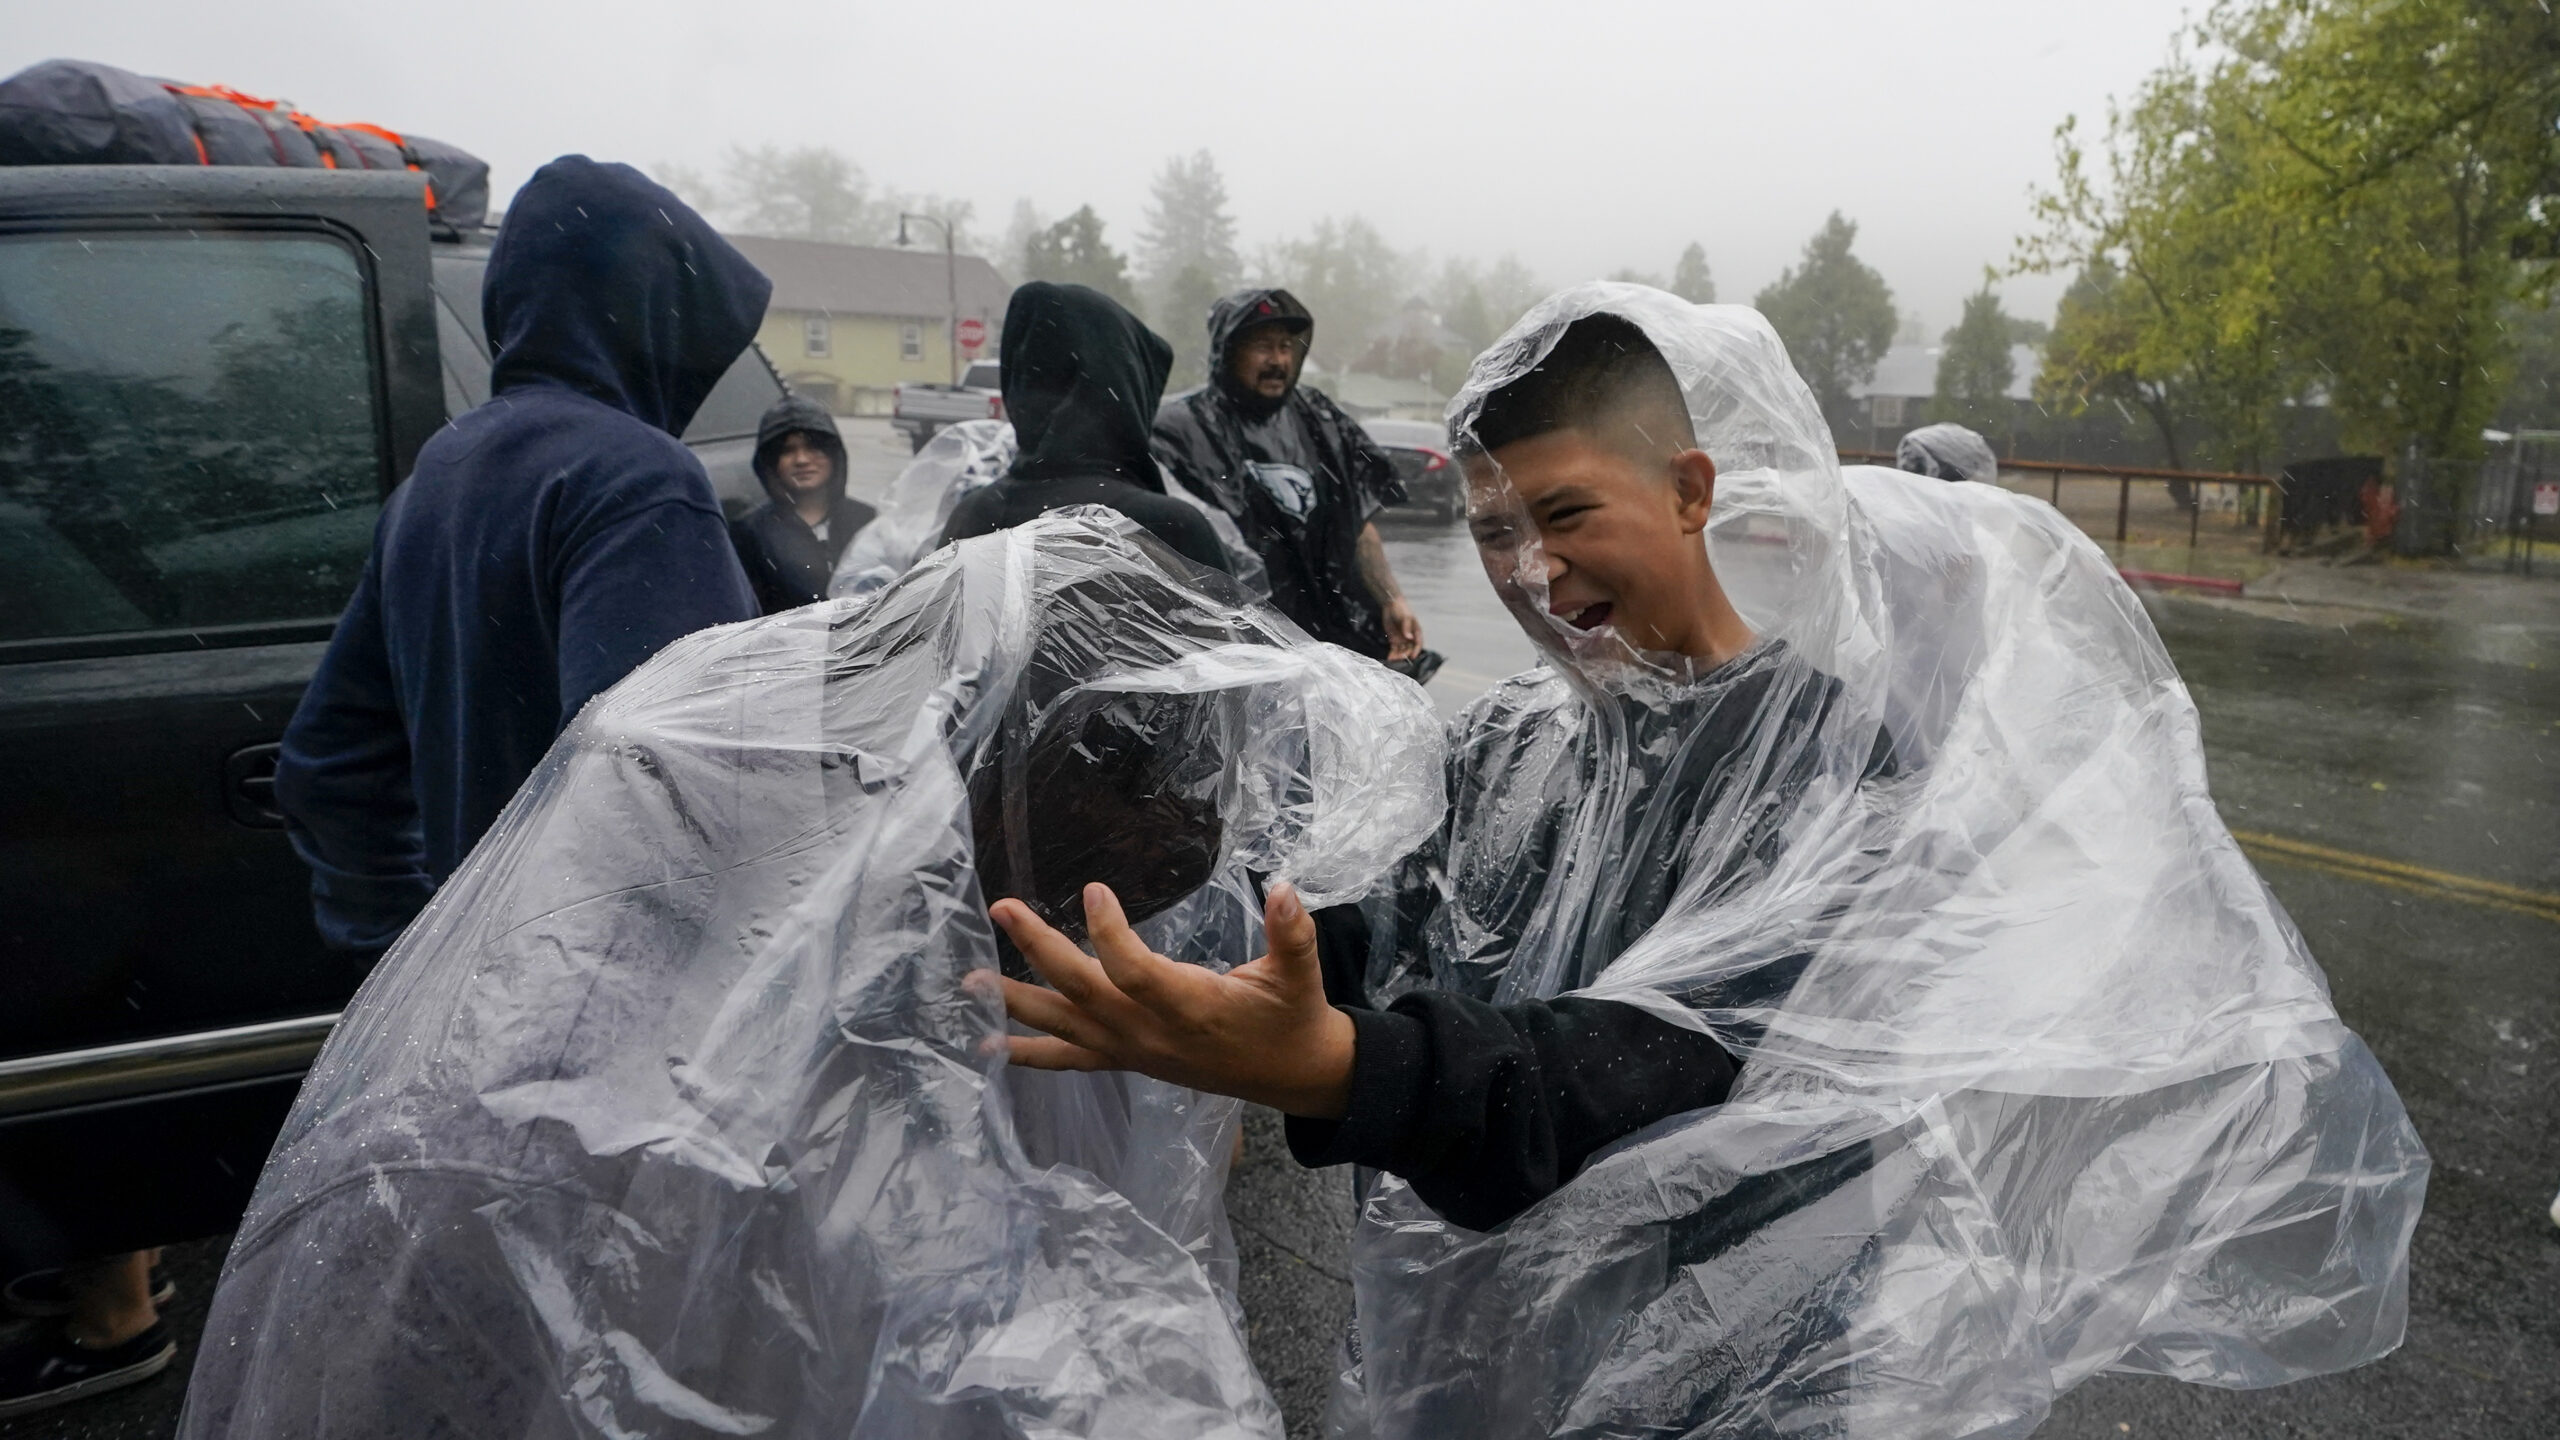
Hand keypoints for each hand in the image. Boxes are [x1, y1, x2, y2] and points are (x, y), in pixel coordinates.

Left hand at [982, 881, 1354, 1118]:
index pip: (1136, 973)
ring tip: (968, 981)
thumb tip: (1286, 890)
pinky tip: (986, 1047)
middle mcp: (1151, 1033)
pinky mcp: (1126, 1058)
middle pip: (1084, 993)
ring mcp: (1133, 1050)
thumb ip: (1293, 934)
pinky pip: (1068, 1059)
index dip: (1110, 935)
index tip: (1091, 890)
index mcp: (1191, 1007)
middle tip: (1003, 909)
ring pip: (1064, 1027)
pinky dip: (1026, 1054)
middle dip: (1039, 951)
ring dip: (1015, 1003)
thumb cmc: (1291, 1016)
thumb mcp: (1301, 973)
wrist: (1289, 1074)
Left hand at [1382, 596, 1423, 661]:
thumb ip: (1407, 628)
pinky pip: (1394, 649)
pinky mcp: (1394, 640)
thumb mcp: (1406, 617)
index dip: (1416, 651)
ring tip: (1392, 659)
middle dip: (1405, 654)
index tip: (1412, 656)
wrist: (1391, 605)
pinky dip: (1392, 654)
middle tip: (1399, 657)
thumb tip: (1409, 637)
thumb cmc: (1402, 609)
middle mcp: (1410, 637)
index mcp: (1416, 632)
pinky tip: (1389, 658)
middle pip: (1409, 649)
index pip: (1418, 643)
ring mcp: (1402, 639)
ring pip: (1401, 651)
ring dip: (1398, 656)